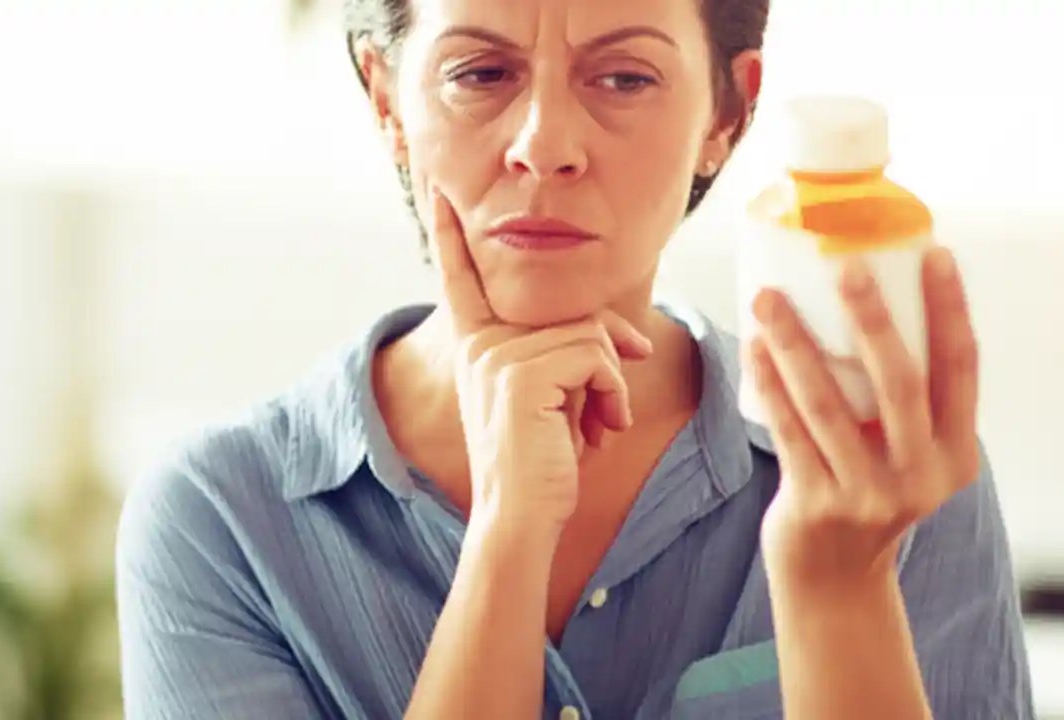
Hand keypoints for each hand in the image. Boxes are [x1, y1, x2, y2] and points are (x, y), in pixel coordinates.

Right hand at [427, 188, 652, 534]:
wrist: (520, 518)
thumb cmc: (540, 466)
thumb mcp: (552, 400)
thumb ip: (567, 359)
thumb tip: (626, 336)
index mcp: (476, 347)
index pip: (460, 280)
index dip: (449, 235)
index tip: (436, 189)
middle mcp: (480, 345)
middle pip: (568, 314)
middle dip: (606, 354)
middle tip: (614, 404)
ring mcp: (498, 357)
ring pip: (588, 336)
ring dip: (612, 385)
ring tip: (603, 426)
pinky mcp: (522, 375)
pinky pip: (596, 356)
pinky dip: (614, 393)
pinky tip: (605, 428)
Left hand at [745, 246, 980, 594]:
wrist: (834, 575)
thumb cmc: (867, 489)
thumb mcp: (906, 453)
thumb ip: (901, 401)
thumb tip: (869, 298)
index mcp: (956, 454)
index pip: (962, 369)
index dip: (950, 310)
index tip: (935, 253)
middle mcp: (921, 476)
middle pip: (900, 383)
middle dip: (872, 319)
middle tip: (844, 264)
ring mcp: (869, 495)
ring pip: (829, 404)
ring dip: (796, 343)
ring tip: (767, 296)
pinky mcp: (818, 504)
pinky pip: (788, 431)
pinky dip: (770, 384)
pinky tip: (753, 346)